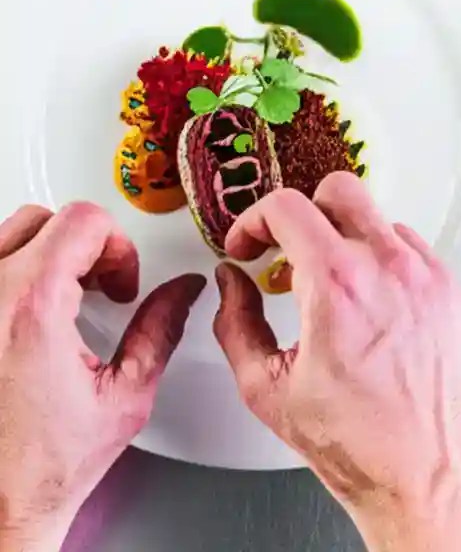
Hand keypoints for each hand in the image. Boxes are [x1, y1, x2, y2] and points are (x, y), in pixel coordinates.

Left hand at [0, 203, 203, 551]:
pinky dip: (16, 276)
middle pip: (45, 220)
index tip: (121, 282)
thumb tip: (182, 292)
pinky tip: (35, 311)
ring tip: (68, 296)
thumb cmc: (46, 462)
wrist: (0, 500)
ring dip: (47, 255)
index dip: (118, 247)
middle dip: (85, 247)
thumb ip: (160, 329)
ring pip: (8, 236)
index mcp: (32, 309)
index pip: (82, 222)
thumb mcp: (126, 395)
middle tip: (101, 287)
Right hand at [212, 173, 460, 551]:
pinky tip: (369, 299)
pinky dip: (385, 262)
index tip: (250, 243)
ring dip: (347, 239)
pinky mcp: (452, 293)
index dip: (254, 219)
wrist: (422, 471)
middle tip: (287, 246)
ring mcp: (428, 278)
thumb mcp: (266, 387)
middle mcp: (389, 270)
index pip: (288, 206)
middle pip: (339, 190)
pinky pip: (414, 251)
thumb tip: (232, 285)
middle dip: (304, 212)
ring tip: (330, 283)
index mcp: (337, 285)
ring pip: (380, 220)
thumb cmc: (357, 442)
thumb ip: (236, 323)